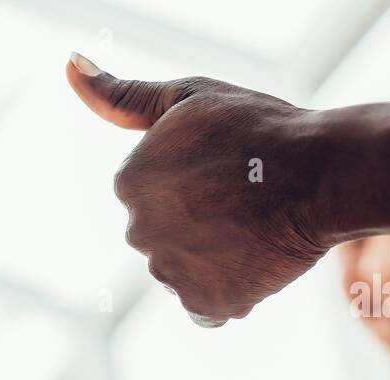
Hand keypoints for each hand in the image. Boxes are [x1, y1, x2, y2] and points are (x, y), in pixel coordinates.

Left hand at [67, 53, 333, 326]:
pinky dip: (228, 291)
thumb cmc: (258, 129)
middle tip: (244, 200)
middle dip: (197, 223)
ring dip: (213, 258)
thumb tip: (69, 64)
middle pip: (166, 235)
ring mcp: (170, 272)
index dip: (193, 183)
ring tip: (253, 229)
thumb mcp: (187, 96)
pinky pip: (207, 305)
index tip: (225, 170)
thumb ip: (122, 96)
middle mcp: (137, 232)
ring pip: (185, 270)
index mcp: (128, 184)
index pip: (152, 195)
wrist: (319, 175)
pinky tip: (253, 260)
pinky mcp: (204, 303)